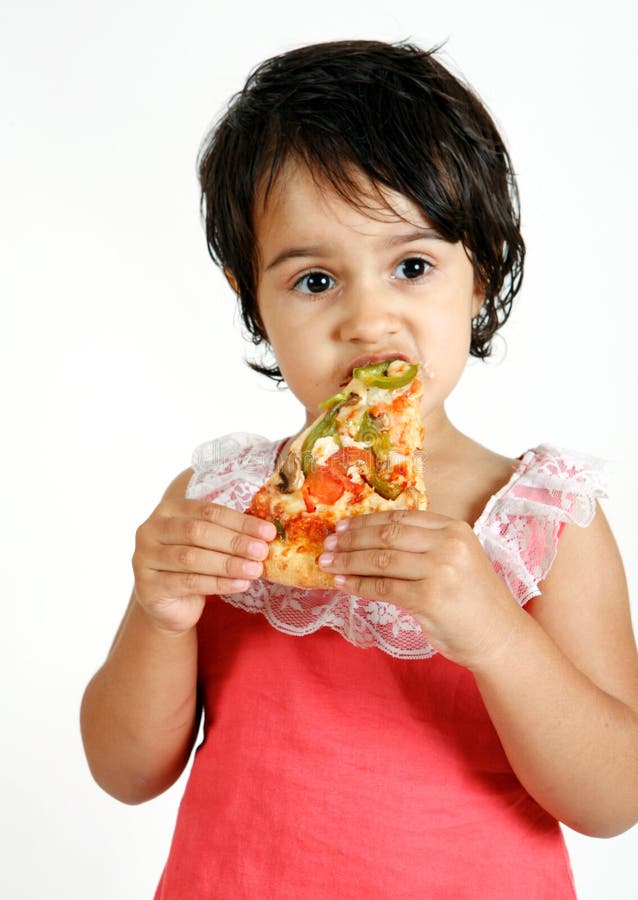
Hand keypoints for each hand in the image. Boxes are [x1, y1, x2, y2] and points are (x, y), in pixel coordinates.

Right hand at [132, 499, 276, 635]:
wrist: (170, 606)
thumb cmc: (194, 568)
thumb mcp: (208, 545)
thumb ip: (228, 534)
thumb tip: (266, 532)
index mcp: (168, 511)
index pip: (208, 511)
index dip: (240, 521)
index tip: (267, 532)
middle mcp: (150, 530)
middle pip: (197, 532)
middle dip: (235, 542)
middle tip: (262, 551)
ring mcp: (145, 558)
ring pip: (192, 558)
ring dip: (228, 564)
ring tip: (254, 570)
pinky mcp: (148, 585)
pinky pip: (188, 582)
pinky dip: (218, 583)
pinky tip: (240, 585)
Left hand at [318, 509, 520, 667]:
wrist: (500, 637)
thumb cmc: (473, 601)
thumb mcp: (457, 559)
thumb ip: (424, 545)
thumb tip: (372, 539)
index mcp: (454, 528)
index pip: (399, 518)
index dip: (366, 521)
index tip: (342, 526)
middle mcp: (448, 544)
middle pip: (386, 535)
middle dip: (351, 539)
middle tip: (327, 543)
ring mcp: (439, 570)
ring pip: (380, 560)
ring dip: (348, 561)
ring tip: (326, 563)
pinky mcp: (429, 598)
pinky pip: (382, 588)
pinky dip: (357, 586)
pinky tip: (342, 584)